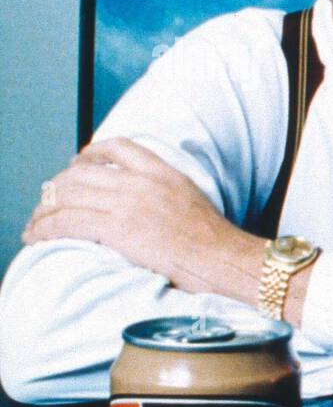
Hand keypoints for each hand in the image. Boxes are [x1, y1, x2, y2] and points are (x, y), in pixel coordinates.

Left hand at [22, 138, 256, 294]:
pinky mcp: (116, 228)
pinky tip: (35, 236)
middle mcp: (142, 182)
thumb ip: (167, 195)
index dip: (91, 153)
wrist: (224, 260)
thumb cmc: (216, 245)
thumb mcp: (195, 202)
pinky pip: (66, 221)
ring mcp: (128, 203)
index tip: (78, 164)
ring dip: (43, 209)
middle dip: (58, 187)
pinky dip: (44, 228)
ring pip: (67, 195)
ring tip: (34, 224)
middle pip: (82, 172)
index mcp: (164, 172)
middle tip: (48, 202)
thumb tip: (148, 209)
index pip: (119, 147)